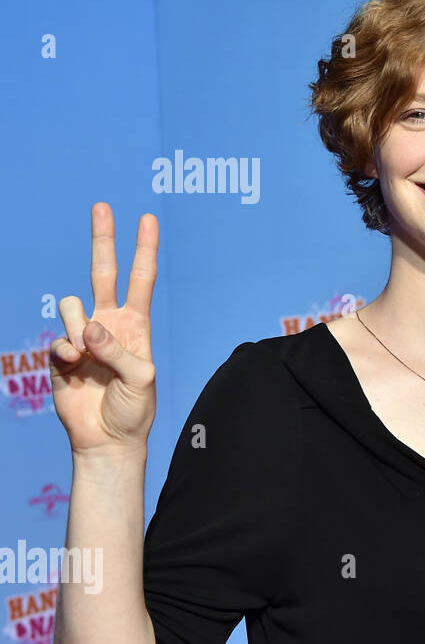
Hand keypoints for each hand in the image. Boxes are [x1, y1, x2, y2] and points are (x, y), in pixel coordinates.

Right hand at [49, 203, 159, 456]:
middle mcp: (109, 323)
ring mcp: (82, 336)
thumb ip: (119, 350)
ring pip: (72, 305)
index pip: (141, 279)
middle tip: (102, 205)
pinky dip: (67, 352)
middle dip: (103, 239)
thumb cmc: (134, 409)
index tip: (148, 219)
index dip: (144, 250)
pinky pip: (58, 338)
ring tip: (89, 356)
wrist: (107, 438)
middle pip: (104, 272)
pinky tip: (76, 369)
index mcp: (136, 324)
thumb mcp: (141, 380)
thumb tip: (90, 327)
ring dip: (80, 328)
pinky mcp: (60, 353)